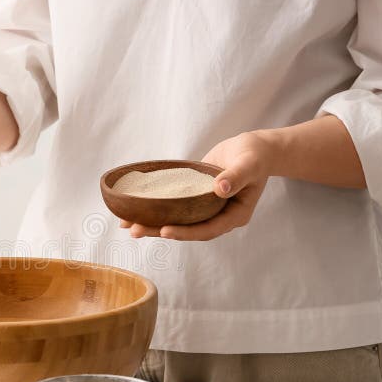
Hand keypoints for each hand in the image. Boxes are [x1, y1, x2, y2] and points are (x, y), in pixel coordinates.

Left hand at [121, 132, 274, 240]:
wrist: (253, 149)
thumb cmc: (255, 155)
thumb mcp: (249, 164)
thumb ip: (235, 176)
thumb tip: (219, 189)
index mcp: (234, 216)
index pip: (207, 229)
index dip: (186, 232)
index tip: (165, 231)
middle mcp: (217, 216)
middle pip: (187, 230)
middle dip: (160, 231)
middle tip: (135, 230)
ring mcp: (204, 209)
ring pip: (178, 221)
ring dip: (153, 223)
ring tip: (127, 225)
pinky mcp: (193, 198)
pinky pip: (174, 206)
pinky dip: (156, 208)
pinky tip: (134, 208)